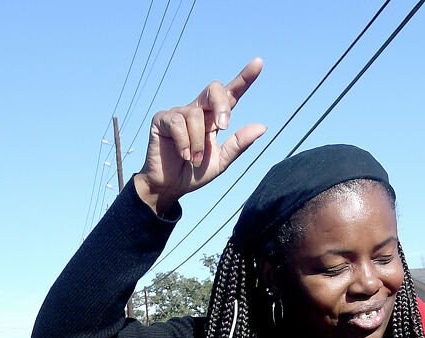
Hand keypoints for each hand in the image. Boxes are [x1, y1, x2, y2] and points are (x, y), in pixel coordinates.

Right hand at [133, 59, 267, 216]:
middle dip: (222, 104)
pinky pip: (177, 123)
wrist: (169, 187)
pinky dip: (184, 142)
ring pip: (196, 116)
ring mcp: (178, 113)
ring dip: (197, 143)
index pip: (231, 94)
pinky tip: (182, 155)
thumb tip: (262, 127)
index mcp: (214, 118)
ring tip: (193, 160)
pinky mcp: (161, 119)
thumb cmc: (194, 173)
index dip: (244, 78)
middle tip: (224, 127)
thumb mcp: (221, 161)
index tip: (258, 63)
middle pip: (214, 89)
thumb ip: (239, 144)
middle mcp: (197, 110)